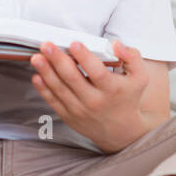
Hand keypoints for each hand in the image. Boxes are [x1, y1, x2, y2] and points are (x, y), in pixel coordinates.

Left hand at [29, 40, 149, 152]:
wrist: (122, 132)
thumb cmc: (128, 98)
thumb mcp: (139, 77)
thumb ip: (131, 57)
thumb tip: (116, 44)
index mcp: (112, 89)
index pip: (97, 72)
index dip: (84, 57)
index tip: (74, 43)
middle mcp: (95, 101)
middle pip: (73, 79)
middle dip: (58, 60)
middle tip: (46, 45)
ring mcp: (80, 110)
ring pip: (60, 89)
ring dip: (46, 72)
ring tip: (36, 57)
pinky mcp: (69, 117)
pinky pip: (54, 102)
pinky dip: (43, 89)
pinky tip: (37, 75)